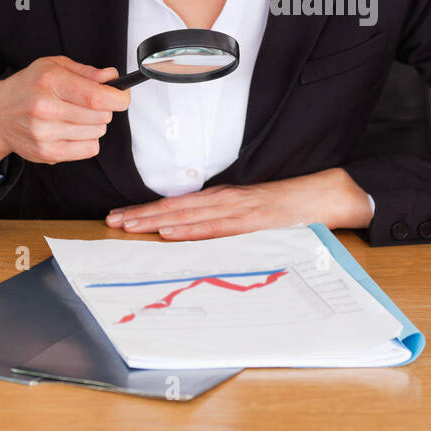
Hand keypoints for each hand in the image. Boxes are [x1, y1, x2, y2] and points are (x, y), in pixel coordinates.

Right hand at [0, 56, 130, 171]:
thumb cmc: (29, 87)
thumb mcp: (53, 66)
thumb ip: (86, 71)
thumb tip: (112, 77)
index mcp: (50, 82)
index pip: (97, 97)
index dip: (119, 98)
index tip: (121, 96)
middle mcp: (46, 109)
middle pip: (102, 116)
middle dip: (104, 109)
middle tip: (90, 103)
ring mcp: (45, 134)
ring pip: (98, 133)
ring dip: (94, 124)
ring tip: (75, 116)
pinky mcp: (47, 153)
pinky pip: (90, 149)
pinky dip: (88, 140)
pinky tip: (72, 131)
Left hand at [106, 167, 372, 239]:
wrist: (319, 196)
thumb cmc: (285, 207)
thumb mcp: (249, 212)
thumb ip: (223, 221)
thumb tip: (194, 233)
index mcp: (222, 198)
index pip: (176, 204)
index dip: (147, 210)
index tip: (120, 216)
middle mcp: (223, 200)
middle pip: (174, 207)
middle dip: (140, 214)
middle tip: (110, 221)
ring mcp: (235, 210)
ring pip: (186, 215)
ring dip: (154, 221)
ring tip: (127, 225)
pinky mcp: (248, 222)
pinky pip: (213, 227)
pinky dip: (188, 229)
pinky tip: (168, 232)